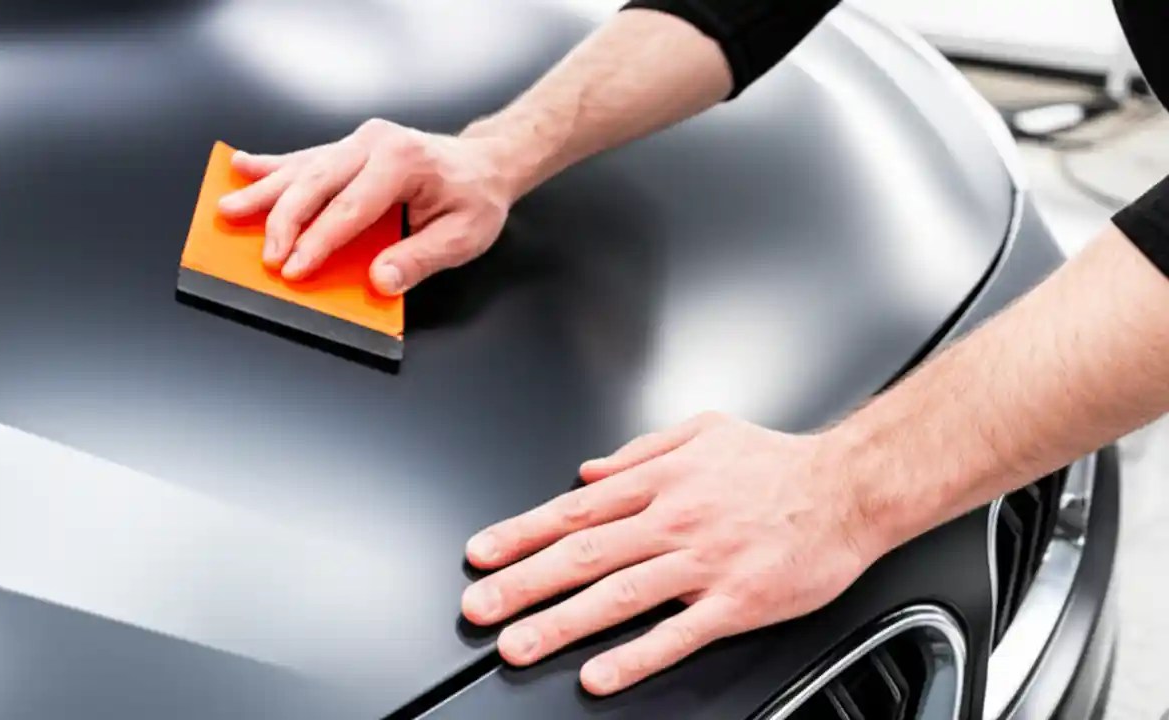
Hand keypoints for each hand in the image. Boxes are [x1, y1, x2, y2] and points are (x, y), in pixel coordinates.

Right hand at [217, 119, 514, 294]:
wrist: (486, 164)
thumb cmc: (475, 197)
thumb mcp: (463, 236)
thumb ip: (419, 260)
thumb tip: (380, 281)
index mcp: (402, 161)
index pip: (350, 208)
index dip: (318, 242)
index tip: (293, 269)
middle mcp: (375, 143)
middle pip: (316, 183)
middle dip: (284, 221)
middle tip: (266, 257)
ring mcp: (359, 141)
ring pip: (302, 168)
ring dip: (263, 191)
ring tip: (228, 208)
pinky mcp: (350, 148)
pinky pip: (306, 159)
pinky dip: (273, 166)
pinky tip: (242, 166)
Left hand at [461, 412, 885, 695]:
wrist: (850, 487)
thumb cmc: (777, 463)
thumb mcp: (702, 430)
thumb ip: (639, 449)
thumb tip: (588, 470)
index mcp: (661, 481)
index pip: (575, 509)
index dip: (522, 533)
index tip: (484, 554)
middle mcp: (673, 520)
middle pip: (583, 553)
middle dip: (522, 582)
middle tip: (479, 606)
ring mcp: (703, 563)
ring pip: (618, 594)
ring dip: (561, 622)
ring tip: (519, 644)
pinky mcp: (736, 602)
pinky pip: (677, 633)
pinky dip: (635, 655)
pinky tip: (601, 674)